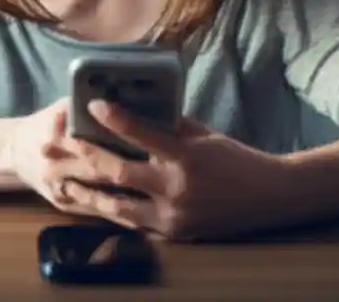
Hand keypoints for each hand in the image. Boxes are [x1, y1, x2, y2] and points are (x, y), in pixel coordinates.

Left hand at [3, 97, 290, 241]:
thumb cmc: (234, 158)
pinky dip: (115, 214)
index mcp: (186, 156)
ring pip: (119, 208)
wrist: (271, 196)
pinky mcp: (176, 233)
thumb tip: (135, 108)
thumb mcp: (203, 135)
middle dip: (90, 157)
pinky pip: (136, 225)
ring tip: (68, 185)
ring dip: (91, 195)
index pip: (142, 134)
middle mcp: (178, 188)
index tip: (93, 105)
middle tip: (68, 144)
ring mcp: (175, 215)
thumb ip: (169, 127)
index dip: (115, 119)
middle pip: (120, 173)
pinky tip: (97, 205)